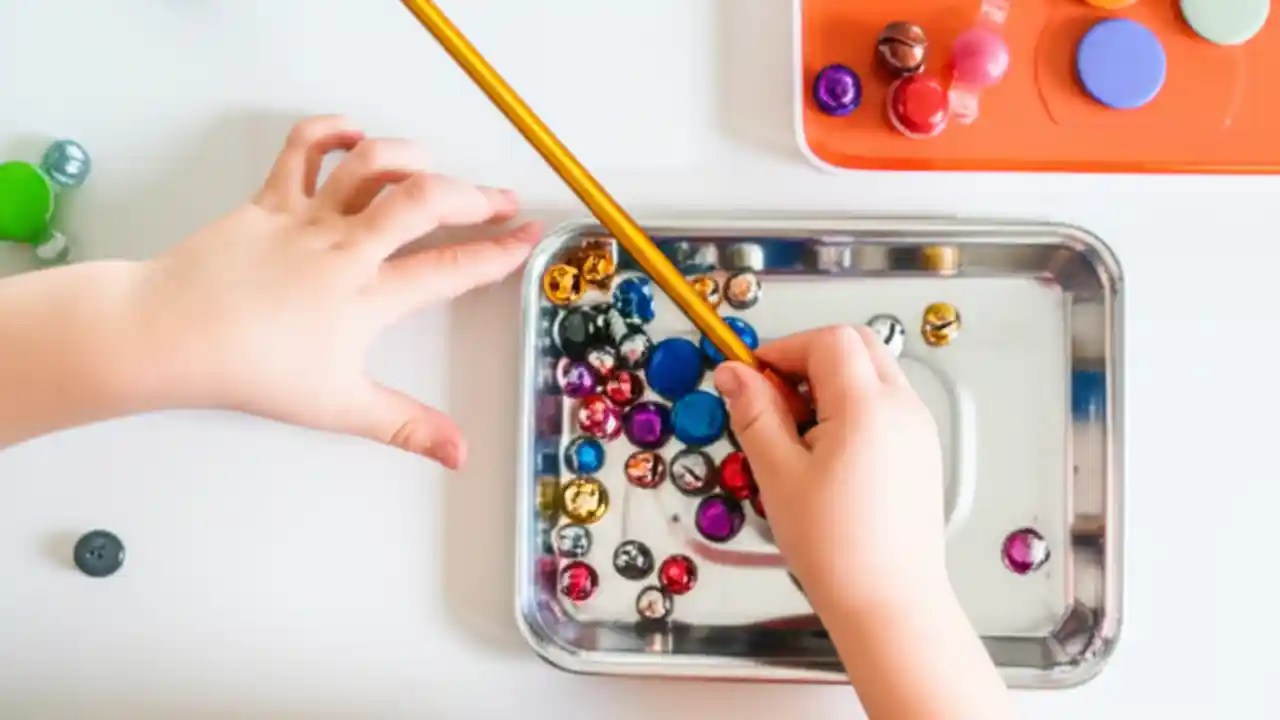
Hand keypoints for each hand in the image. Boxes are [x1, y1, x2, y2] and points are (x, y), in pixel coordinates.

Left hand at [134, 115, 539, 467]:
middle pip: (424, 202)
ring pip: (370, 163)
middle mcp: (345, 248)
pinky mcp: (270, 199)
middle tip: (500, 199)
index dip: (498, 253)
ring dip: (412, 157)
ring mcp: (307, 218)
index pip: (449, 269)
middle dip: (474, 195)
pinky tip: (356, 138)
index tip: (528, 238)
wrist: (172, 335)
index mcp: (367, 297)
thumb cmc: (251, 370)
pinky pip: (304, 149)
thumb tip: (459, 454)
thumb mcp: (339, 407)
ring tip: (434, 168)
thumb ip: (407, 426)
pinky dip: (334, 132)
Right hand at [713, 326, 948, 610]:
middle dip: (809, 357)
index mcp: (867, 406)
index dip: (784, 349)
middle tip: (774, 398)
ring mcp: (918, 428)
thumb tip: (733, 372)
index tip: (752, 378)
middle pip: (856, 344)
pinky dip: (854, 406)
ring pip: (874, 372)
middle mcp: (902, 407)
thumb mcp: (777, 473)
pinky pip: (887, 404)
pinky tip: (827, 452)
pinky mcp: (921, 451)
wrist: (888, 602)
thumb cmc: (831, 544)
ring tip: (798, 433)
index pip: (827, 340)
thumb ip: (754, 412)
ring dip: (832, 381)